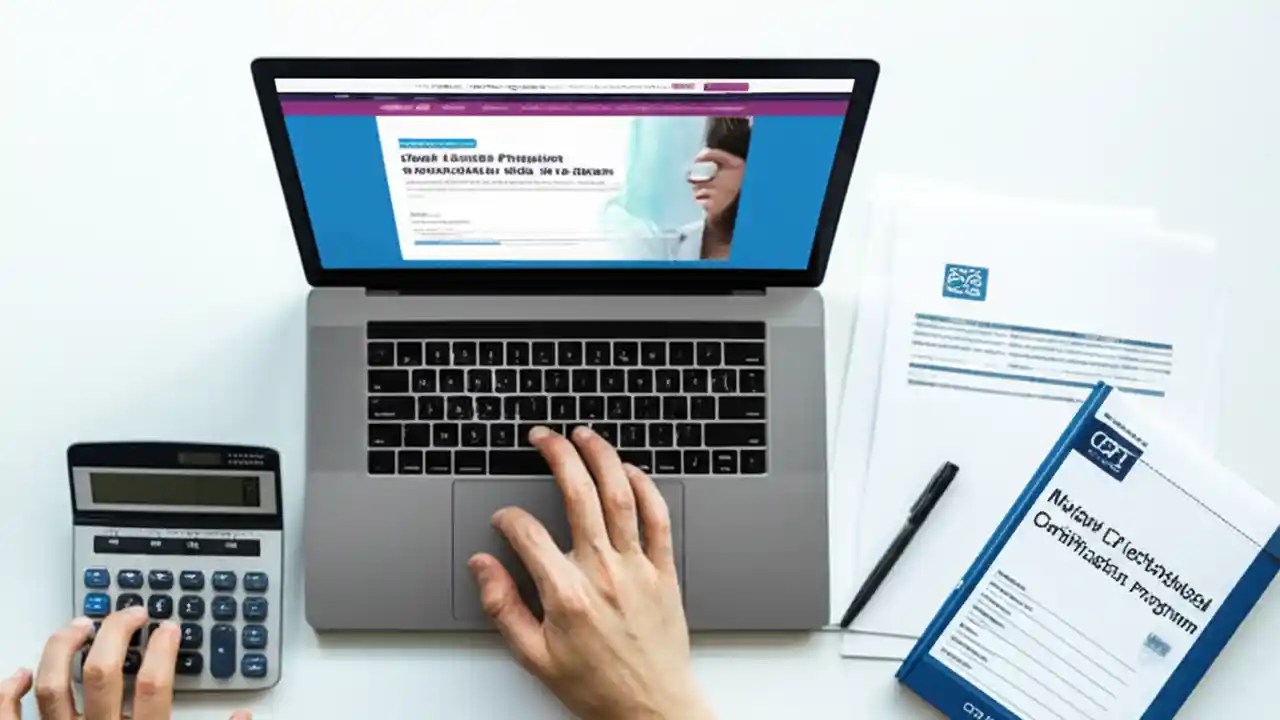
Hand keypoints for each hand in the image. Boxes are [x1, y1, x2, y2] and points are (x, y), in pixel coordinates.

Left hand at [1, 608, 251, 718]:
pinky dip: (8, 692)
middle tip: (130, 615)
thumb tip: (245, 718)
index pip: (151, 685)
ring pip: (50, 686)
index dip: (162, 649)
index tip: (169, 630)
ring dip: (61, 648)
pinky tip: (21, 673)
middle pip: (98, 673)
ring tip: (80, 626)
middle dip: (114, 633)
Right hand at [469, 426, 713, 719]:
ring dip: (601, 457)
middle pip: (577, 495)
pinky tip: (629, 471)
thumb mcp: (533, 657)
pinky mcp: (664, 571)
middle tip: (543, 437)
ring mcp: (637, 568)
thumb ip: (502, 607)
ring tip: (585, 437)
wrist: (651, 707)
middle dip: (556, 455)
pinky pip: (658, 517)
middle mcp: (602, 573)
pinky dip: (644, 487)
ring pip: (620, 495)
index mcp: (566, 594)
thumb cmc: (596, 687)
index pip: (527, 533)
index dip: (508, 519)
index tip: (504, 519)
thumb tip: (483, 566)